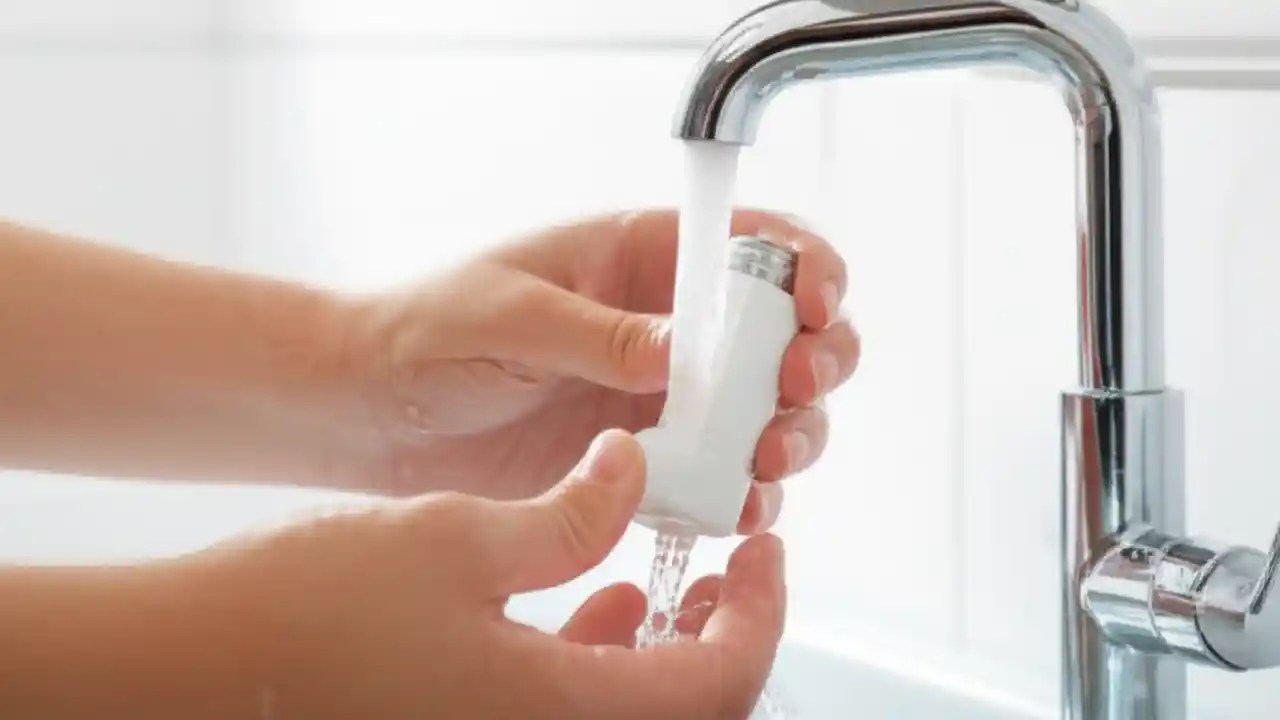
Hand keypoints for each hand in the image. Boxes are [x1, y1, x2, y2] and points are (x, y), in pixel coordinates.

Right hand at [197, 430, 784, 718]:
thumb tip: (633, 470)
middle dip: (723, 632)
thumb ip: (571, 511)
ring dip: (668, 645)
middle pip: (689, 708)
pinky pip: (574, 708)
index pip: (719, 683)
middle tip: (732, 560)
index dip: (761, 612)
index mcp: (559, 712)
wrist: (195, 664)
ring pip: (632, 709)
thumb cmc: (311, 606)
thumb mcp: (462, 535)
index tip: (764, 547)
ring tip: (667, 568)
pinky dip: (604, 659)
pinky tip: (593, 596)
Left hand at [354, 209, 859, 532]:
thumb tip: (684, 350)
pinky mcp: (649, 461)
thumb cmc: (428, 333)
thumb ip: (600, 333)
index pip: (754, 244)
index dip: (806, 266)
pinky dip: (744, 492)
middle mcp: (669, 327)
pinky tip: (732, 502)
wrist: (375, 416)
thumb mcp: (510, 313)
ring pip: (772, 410)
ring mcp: (665, 398)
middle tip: (794, 390)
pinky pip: (723, 475)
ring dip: (793, 433)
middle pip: (787, 333)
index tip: (816, 304)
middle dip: (816, 359)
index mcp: (641, 257)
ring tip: (764, 459)